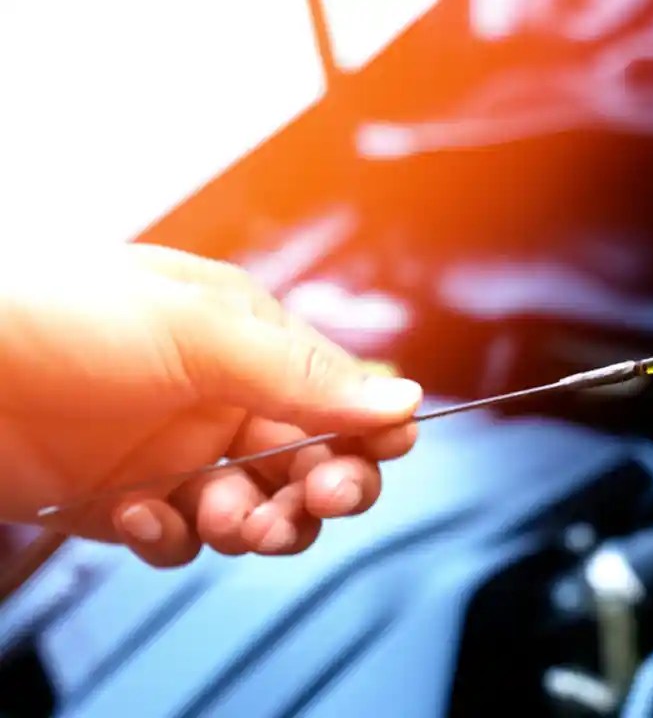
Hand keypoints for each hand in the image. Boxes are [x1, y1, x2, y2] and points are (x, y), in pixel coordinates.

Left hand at [0, 243, 421, 566]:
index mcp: (249, 342)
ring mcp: (175, 453)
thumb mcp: (197, 331)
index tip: (384, 454)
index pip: (340, 394)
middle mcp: (221, 399)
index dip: (371, 429)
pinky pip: (181, 540)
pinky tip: (138, 510)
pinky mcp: (128, 501)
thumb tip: (398, 395)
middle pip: (312, 462)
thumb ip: (303, 374)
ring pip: (257, 511)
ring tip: (223, 514)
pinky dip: (171, 539)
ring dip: (254, 524)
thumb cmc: (52, 312)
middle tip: (317, 500)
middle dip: (324, 488)